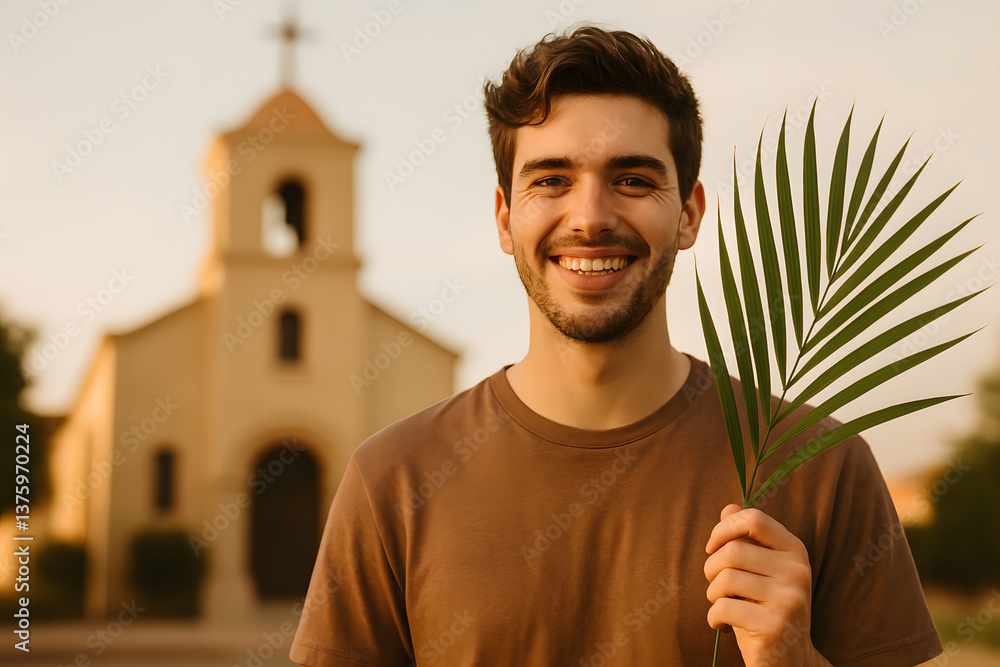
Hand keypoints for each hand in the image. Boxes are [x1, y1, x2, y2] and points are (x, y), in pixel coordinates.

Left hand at [704, 504, 830, 666]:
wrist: (789, 660)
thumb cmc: (765, 610)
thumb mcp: (758, 572)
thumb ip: (746, 540)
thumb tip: (728, 507)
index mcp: (795, 550)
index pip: (754, 519)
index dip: (724, 529)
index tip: (711, 548)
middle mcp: (798, 571)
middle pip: (733, 550)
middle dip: (711, 569)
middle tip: (715, 587)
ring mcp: (790, 598)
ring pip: (725, 578)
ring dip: (712, 594)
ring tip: (721, 605)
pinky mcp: (777, 625)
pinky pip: (723, 607)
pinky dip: (713, 617)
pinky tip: (723, 625)